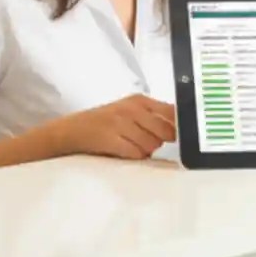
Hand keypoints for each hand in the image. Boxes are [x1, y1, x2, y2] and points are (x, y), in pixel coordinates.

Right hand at [52, 94, 176, 159]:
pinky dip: (134, 156)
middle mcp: (132, 109)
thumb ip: (154, 115)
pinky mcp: (112, 139)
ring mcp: (121, 123)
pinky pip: (136, 154)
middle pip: (165, 132)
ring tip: (131, 144)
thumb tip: (180, 128)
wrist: (73, 129)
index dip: (179, 126)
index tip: (182, 134)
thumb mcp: (130, 110)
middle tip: (147, 141)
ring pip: (152, 145)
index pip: (171, 112)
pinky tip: (124, 150)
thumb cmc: (106, 121)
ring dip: (146, 150)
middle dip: (160, 141)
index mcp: (139, 100)